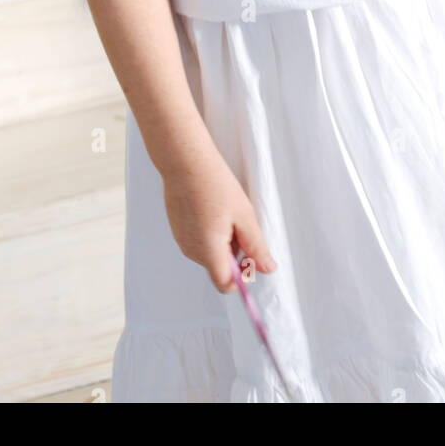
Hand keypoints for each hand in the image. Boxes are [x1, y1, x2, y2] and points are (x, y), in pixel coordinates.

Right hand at [161, 146, 277, 293]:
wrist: (184, 161)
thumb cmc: (215, 184)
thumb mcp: (244, 215)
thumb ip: (256, 246)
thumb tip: (267, 269)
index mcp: (209, 251)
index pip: (226, 284)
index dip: (242, 276)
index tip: (252, 256)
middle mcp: (191, 251)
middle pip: (219, 267)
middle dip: (235, 253)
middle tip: (240, 222)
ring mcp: (181, 240)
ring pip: (209, 253)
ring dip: (223, 241)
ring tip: (225, 211)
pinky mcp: (177, 228)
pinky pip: (198, 240)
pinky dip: (209, 231)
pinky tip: (212, 208)